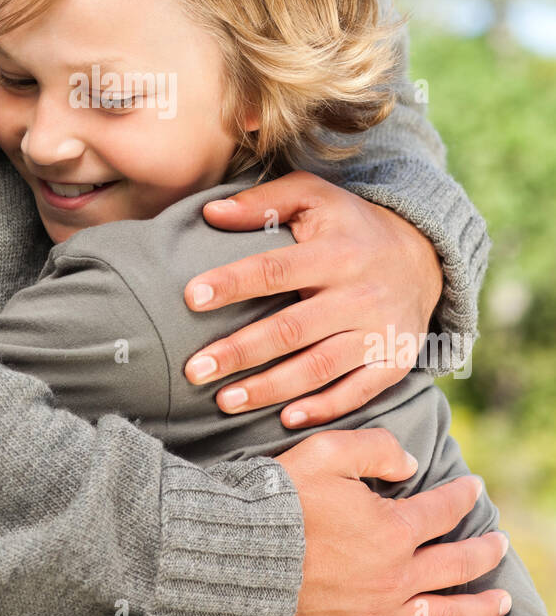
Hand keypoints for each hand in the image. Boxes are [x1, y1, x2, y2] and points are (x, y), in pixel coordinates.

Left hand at [183, 170, 443, 424]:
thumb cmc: (350, 225)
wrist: (425, 255)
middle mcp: (360, 294)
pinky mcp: (395, 362)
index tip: (191, 297)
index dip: (233, 284)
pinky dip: (323, 409)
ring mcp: (379, 332)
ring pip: (319, 368)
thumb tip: (210, 213)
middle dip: (240, 352)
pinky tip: (285, 419)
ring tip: (224, 401)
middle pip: (292, 330)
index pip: (275, 270)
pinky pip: (358, 393)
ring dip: (270, 389)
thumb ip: (262, 202)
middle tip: (194, 370)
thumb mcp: (313, 196)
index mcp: (336, 252)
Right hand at [276, 428, 510, 615]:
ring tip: (501, 601)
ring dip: (480, 607)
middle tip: (498, 543)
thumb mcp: (325, 452)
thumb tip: (409, 463)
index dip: (462, 496)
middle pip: (456, 564)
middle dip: (484, 551)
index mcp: (390, 528)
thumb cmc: (277, 503)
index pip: (441, 510)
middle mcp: (394, 576)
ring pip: (446, 615)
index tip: (474, 489)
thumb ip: (374, 449)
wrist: (235, 561)